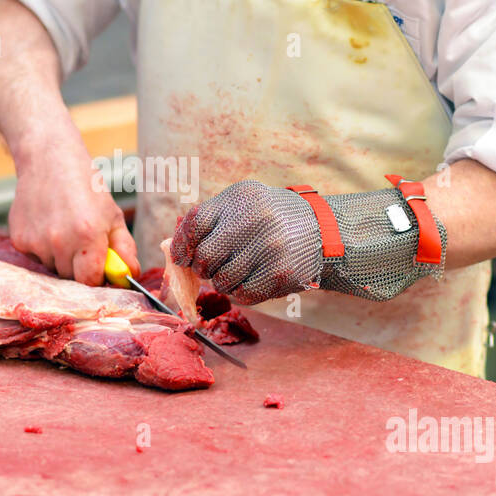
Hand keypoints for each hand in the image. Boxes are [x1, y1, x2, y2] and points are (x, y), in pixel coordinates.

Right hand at [9, 144, 138, 286]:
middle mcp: (60, 241)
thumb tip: (130, 275)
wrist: (48, 159)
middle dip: (79, 266)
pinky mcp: (19, 239)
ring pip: (53, 268)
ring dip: (60, 257)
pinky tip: (47, 225)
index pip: (91, 281)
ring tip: (63, 228)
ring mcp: (36, 242)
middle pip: (71, 277)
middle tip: (82, 241)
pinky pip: (36, 258)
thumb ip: (124, 248)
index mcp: (88, 235)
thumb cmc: (85, 186)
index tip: (98, 267)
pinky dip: (43, 249)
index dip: (96, 277)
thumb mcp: (112, 214)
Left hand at [170, 179, 321, 304]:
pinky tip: (251, 279)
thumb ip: (210, 218)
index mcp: (240, 199)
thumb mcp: (243, 202)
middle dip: (203, 267)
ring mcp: (269, 249)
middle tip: (212, 266)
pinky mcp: (281, 274)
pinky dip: (240, 292)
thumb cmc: (270, 216)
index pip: (195, 224)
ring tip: (237, 270)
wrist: (322, 229)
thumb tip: (174, 249)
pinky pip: (243, 295)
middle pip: (205, 258)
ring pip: (222, 281)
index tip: (182, 257)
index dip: (183, 245)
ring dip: (223, 281)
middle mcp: (254, 221)